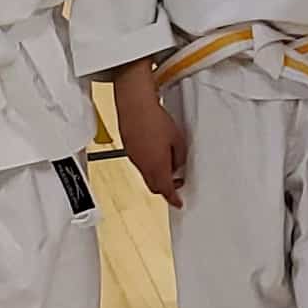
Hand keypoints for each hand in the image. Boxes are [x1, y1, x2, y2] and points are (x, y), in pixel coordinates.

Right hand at [113, 62, 188, 207]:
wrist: (134, 104)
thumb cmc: (155, 119)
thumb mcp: (178, 139)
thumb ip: (179, 156)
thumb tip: (177, 164)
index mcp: (157, 166)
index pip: (166, 190)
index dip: (173, 199)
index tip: (178, 203)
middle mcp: (143, 165)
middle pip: (154, 186)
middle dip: (165, 189)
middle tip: (176, 183)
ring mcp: (134, 158)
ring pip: (146, 175)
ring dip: (157, 175)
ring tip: (168, 164)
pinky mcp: (129, 149)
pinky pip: (140, 164)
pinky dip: (149, 165)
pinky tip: (156, 153)